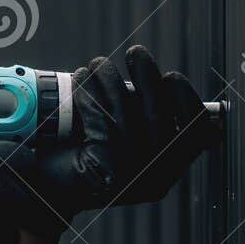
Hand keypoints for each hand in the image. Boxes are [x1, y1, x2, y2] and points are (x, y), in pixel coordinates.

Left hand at [35, 46, 219, 215]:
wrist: (45, 189)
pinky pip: (99, 119)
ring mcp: (129, 176)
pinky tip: (80, 80)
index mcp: (167, 171)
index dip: (189, 100)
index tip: (170, 77)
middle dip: (148, 76)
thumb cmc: (84, 156)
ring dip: (110, 79)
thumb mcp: (125, 138)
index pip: (199, 134)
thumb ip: (145, 116)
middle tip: (135, 54)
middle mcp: (154, 178)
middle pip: (160, 116)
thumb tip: (161, 80)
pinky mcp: (101, 170)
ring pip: (125, 114)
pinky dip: (89, 93)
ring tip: (97, 65)